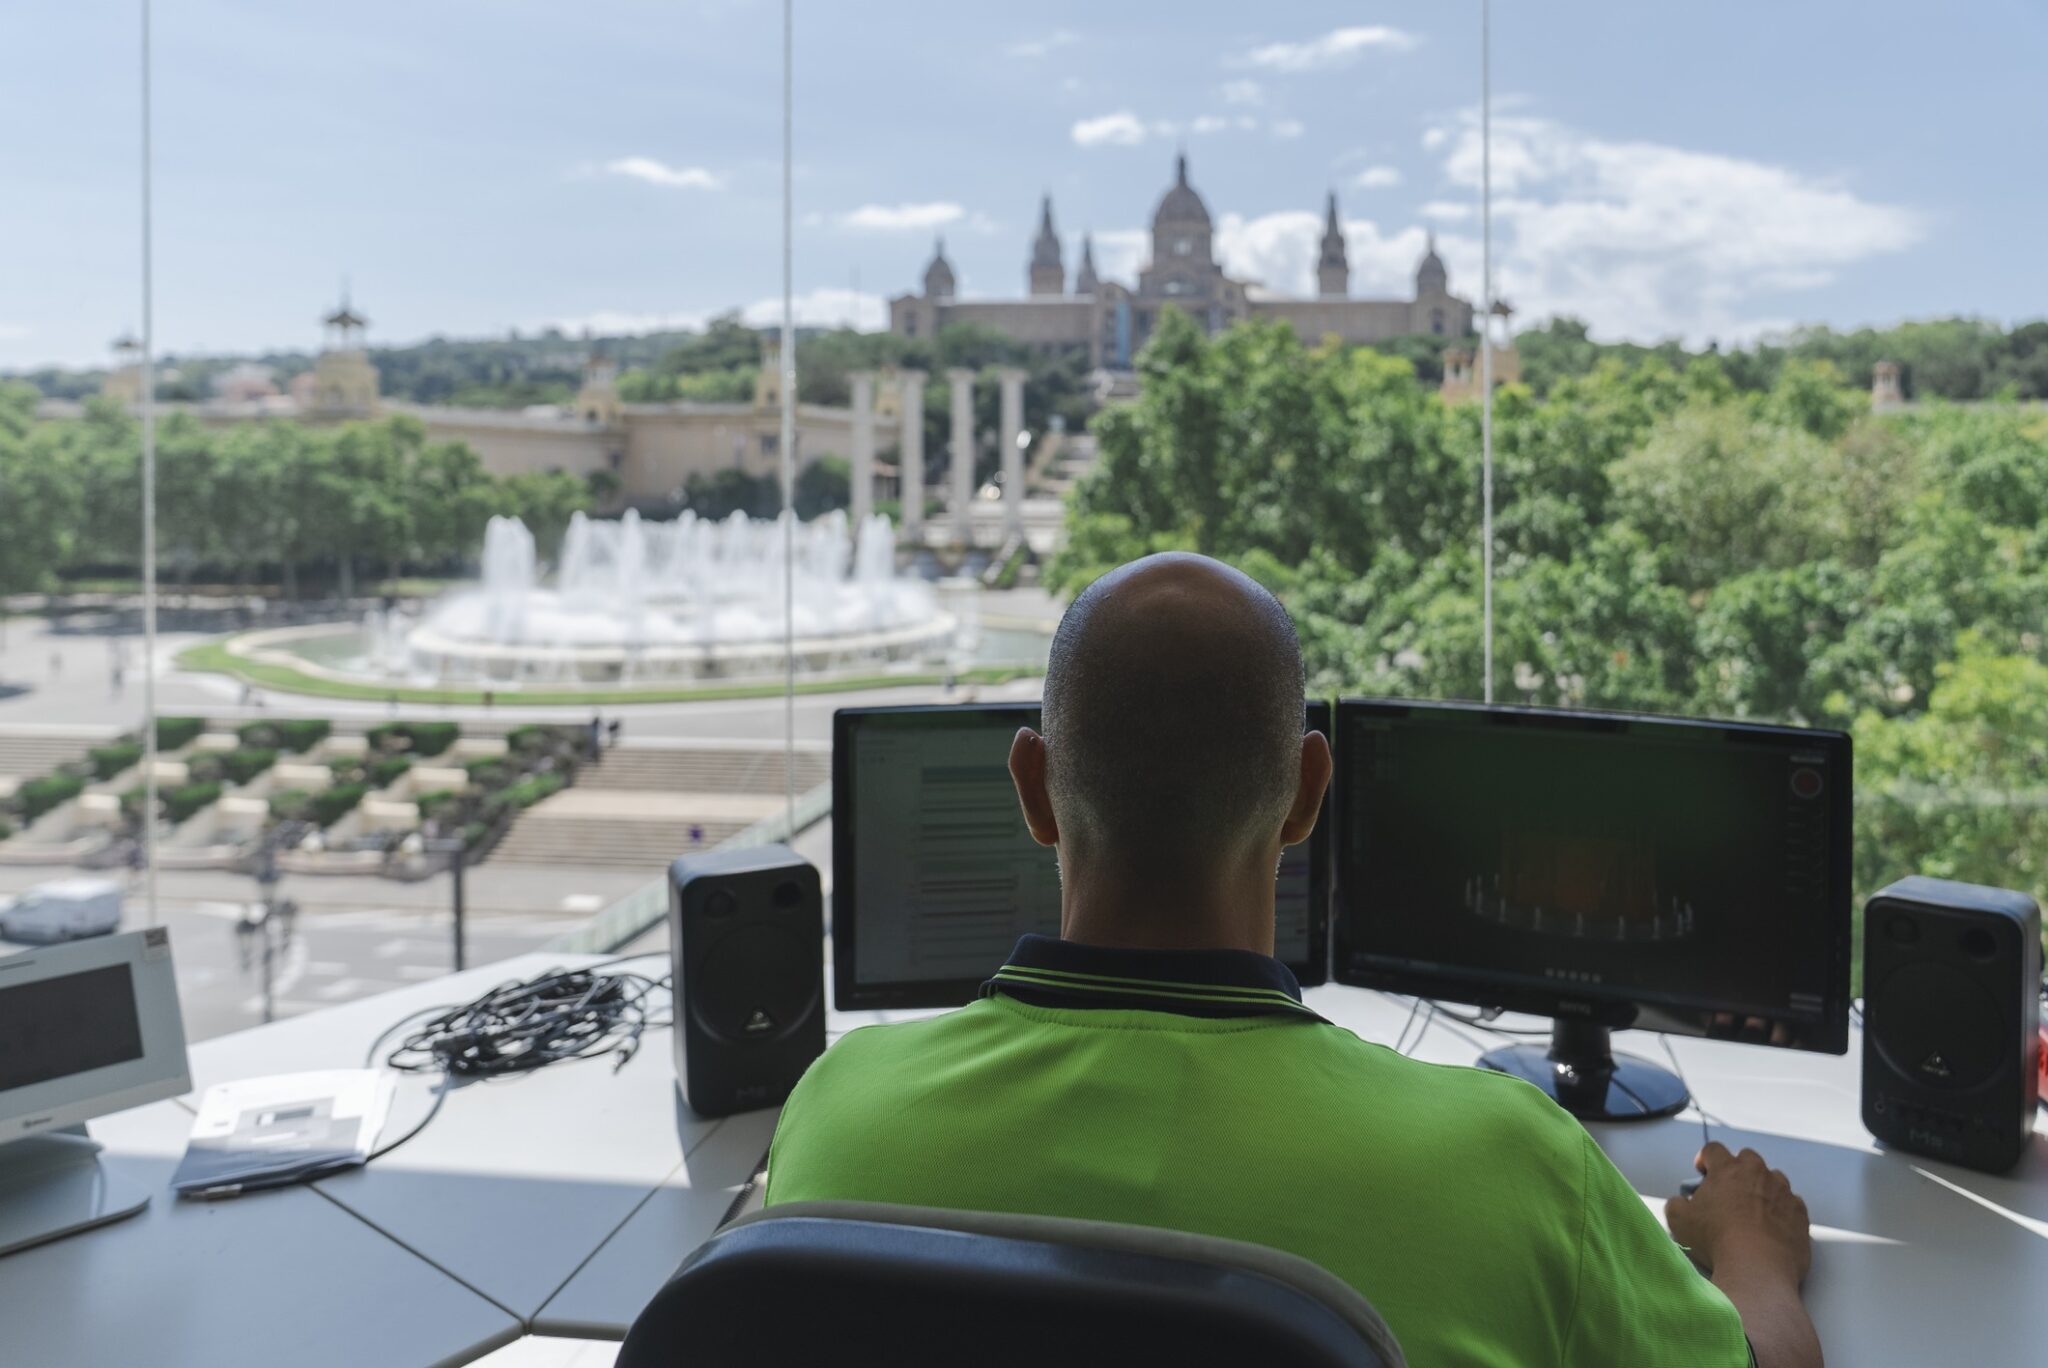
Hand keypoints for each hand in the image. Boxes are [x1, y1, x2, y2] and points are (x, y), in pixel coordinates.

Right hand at [1666, 1141, 1810, 1286]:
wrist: (1757, 1268)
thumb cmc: (1715, 1240)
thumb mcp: (1679, 1220)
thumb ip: (1677, 1203)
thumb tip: (1682, 1201)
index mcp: (1727, 1169)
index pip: (1713, 1149)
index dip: (1705, 1159)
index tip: (1702, 1173)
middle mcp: (1757, 1173)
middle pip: (1747, 1158)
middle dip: (1737, 1169)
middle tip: (1729, 1191)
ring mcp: (1783, 1191)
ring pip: (1773, 1178)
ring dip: (1763, 1187)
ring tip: (1754, 1210)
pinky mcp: (1800, 1213)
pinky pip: (1791, 1203)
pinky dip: (1782, 1209)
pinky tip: (1773, 1226)